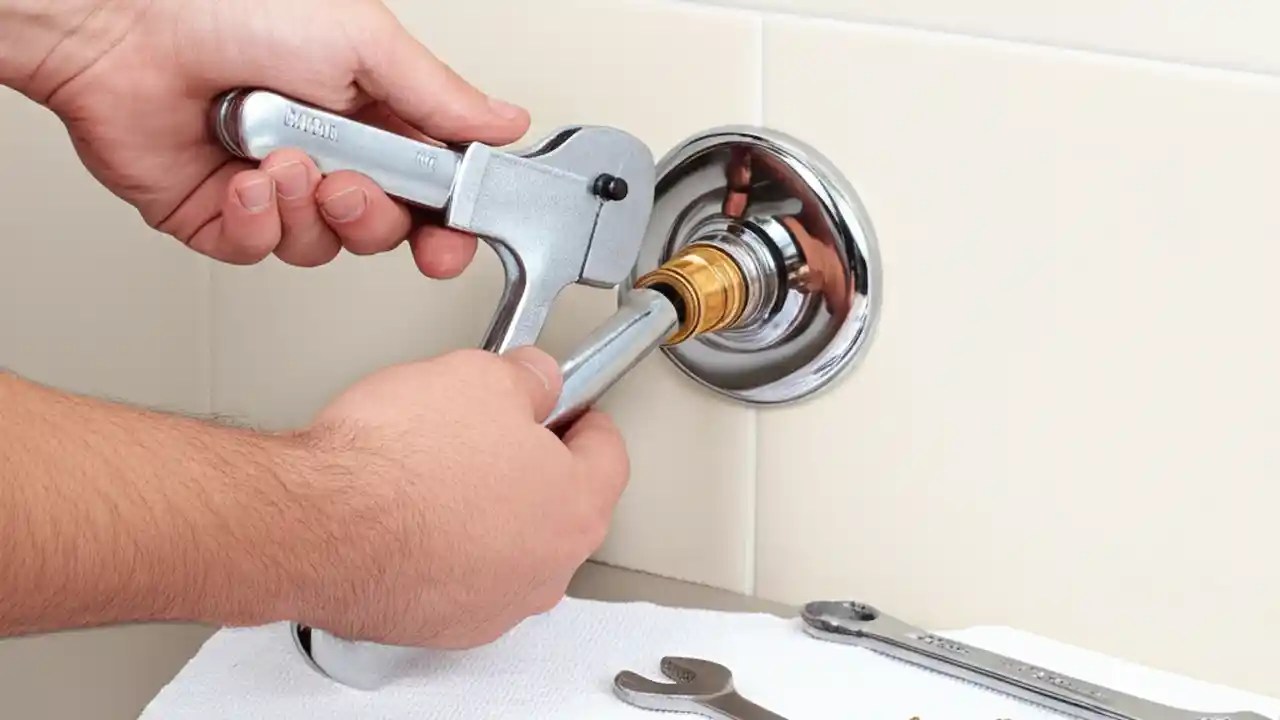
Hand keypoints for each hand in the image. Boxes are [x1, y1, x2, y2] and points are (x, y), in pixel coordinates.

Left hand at [17, 0, 528, 276]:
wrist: (124, 27)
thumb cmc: (232, 8)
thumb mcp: (366, 42)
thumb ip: (441, 99)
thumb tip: (506, 123)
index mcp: (373, 112)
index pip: (432, 189)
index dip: (447, 225)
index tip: (451, 239)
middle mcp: (329, 153)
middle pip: (385, 229)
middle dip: (372, 217)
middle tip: (351, 186)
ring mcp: (275, 188)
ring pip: (323, 247)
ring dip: (307, 212)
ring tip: (281, 162)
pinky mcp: (222, 216)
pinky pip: (261, 252)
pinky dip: (256, 222)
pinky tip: (244, 180)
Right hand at [288, 347, 628, 647]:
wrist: (317, 525)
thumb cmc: (396, 462)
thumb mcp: (480, 376)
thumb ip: (527, 378)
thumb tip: (534, 379)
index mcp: (576, 507)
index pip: (608, 454)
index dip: (583, 415)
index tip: (566, 404)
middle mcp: (546, 569)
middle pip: (562, 504)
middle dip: (533, 464)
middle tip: (493, 430)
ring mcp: (496, 605)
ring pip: (511, 545)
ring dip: (489, 511)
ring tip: (441, 469)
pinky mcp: (442, 626)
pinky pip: (462, 577)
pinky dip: (448, 548)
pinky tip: (412, 515)